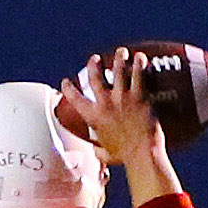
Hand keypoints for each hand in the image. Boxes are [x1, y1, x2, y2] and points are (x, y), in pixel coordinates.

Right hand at [55, 46, 170, 172]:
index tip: (66, 82)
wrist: (142, 154)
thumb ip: (98, 149)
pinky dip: (139, 65)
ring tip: (121, 51)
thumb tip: (95, 150)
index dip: (68, 89)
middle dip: (93, 65)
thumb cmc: (124, 157)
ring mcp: (122, 98)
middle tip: (94, 59)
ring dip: (118, 58)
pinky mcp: (139, 97)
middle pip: (95, 77)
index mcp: (93, 117)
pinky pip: (138, 75)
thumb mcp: (105, 154)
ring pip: (118, 71)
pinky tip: (140, 57)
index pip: (75, 99)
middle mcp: (105, 104)